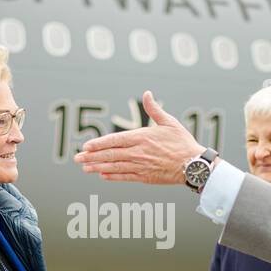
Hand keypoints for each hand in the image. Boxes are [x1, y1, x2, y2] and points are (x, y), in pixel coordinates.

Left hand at [74, 90, 203, 183]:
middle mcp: (138, 152)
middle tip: (77, 158)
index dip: (99, 143)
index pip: (115, 140)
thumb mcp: (169, 122)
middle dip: (92, 156)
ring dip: (97, 167)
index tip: (86, 145)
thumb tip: (147, 93)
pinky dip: (112, 176)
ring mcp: (141, 166)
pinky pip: (125, 177)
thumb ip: (154, 109)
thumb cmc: (183, 143)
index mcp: (142, 137)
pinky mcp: (145, 178)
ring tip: (85, 168)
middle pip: (110, 154)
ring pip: (114, 167)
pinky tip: (102, 175)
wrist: (193, 165)